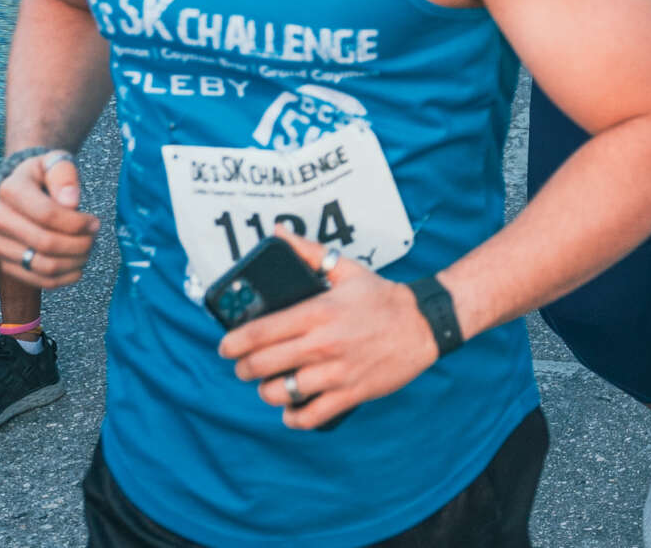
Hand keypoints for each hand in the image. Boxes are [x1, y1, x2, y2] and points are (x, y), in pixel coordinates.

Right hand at [0, 150, 100, 289]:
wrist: (24, 190)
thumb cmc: (45, 176)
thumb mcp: (56, 163)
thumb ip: (65, 175)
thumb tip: (71, 201)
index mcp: (10, 190)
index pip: (47, 214)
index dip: (77, 223)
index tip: (95, 222)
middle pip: (46, 243)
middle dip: (80, 244)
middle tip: (94, 237)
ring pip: (43, 266)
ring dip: (75, 262)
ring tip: (88, 249)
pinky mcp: (6, 264)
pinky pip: (38, 281)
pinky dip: (64, 278)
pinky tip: (78, 266)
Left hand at [219, 234, 440, 429]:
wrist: (424, 323)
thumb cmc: (381, 296)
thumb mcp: (346, 270)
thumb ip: (308, 253)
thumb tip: (277, 234)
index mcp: (318, 312)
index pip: (260, 332)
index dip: (233, 344)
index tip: (225, 348)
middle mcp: (323, 343)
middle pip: (261, 366)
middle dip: (244, 369)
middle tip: (245, 367)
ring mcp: (337, 371)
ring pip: (280, 393)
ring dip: (268, 391)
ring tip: (271, 384)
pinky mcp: (351, 393)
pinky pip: (309, 416)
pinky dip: (293, 416)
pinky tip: (292, 407)